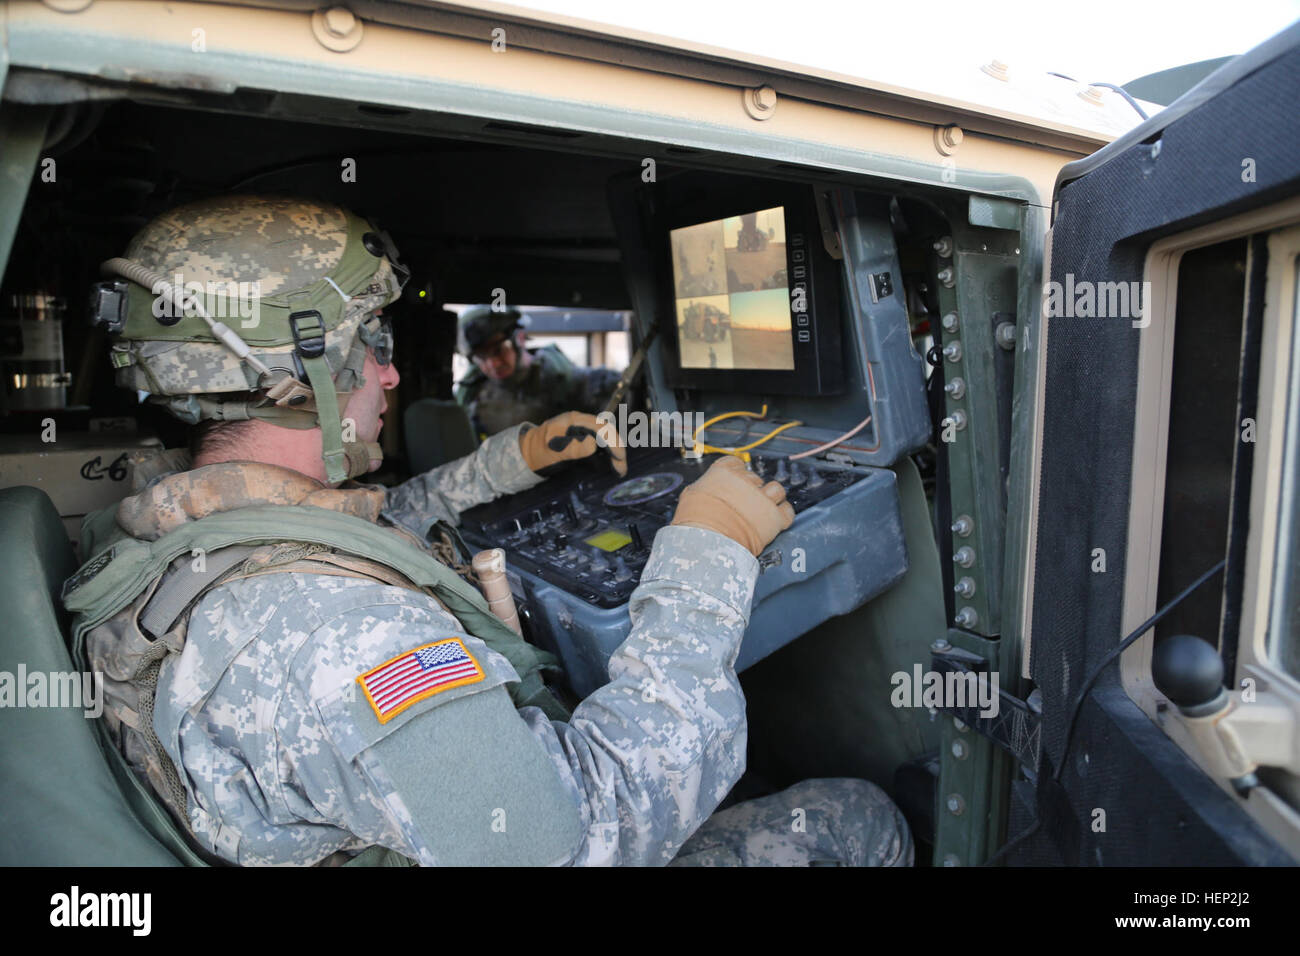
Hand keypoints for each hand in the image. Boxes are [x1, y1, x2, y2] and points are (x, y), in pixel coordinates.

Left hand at [519, 411, 626, 475]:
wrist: (527, 454)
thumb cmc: (538, 451)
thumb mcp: (552, 451)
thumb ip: (571, 448)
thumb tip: (593, 444)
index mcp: (574, 420)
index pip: (600, 427)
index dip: (612, 441)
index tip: (619, 456)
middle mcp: (581, 423)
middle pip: (607, 431)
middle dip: (617, 448)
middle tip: (622, 467)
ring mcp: (582, 431)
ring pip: (606, 438)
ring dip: (615, 452)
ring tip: (620, 470)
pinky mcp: (582, 440)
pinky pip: (600, 444)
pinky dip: (609, 454)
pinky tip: (613, 466)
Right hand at [670, 456, 793, 555]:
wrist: (707, 542)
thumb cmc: (694, 523)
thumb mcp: (690, 496)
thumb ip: (704, 488)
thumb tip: (704, 490)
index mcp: (724, 472)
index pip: (736, 463)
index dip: (737, 474)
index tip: (736, 482)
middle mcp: (745, 481)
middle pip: (755, 478)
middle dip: (751, 490)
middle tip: (744, 503)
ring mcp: (762, 499)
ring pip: (776, 489)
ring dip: (771, 497)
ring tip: (763, 508)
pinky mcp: (774, 518)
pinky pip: (788, 511)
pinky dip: (785, 514)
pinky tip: (777, 518)